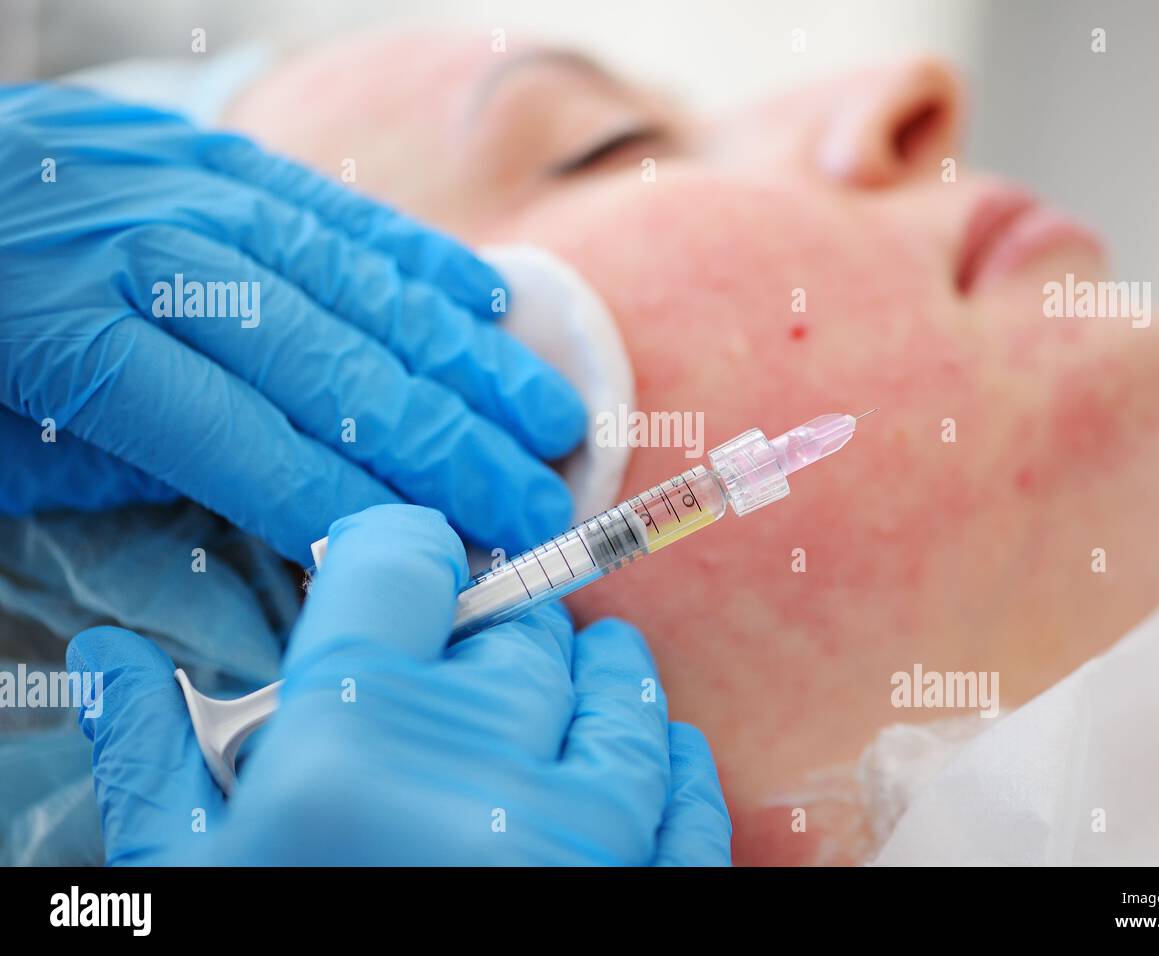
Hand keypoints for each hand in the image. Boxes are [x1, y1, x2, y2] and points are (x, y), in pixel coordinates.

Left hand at [0, 85, 584, 560]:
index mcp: (86, 343)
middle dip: (454, 455)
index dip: (364, 518)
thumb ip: (133, 489)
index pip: (261, 453)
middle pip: (343, 374)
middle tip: (537, 510)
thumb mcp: (0, 452)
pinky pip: (346, 213)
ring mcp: (199, 192)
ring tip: (554, 420)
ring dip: (474, 365)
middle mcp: (163, 258)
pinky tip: (490, 305)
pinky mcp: (222, 158)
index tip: (447, 567)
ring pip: (369, 291)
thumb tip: (281, 539)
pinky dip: (425, 261)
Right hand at [67, 504, 730, 864]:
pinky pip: (690, 787)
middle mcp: (481, 766)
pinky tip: (646, 760)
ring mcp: (591, 831)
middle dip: (488, 633)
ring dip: (594, 676)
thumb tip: (113, 654)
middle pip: (515, 627)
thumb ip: (151, 762)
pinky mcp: (662, 890)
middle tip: (464, 667)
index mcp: (346, 746)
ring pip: (620, 688)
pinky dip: (670, 761)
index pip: (403, 564)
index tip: (403, 571)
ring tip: (564, 684)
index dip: (402, 555)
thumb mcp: (184, 894)